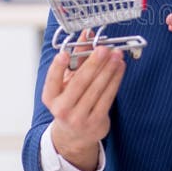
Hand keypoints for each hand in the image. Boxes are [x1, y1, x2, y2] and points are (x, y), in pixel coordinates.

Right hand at [42, 34, 125, 170]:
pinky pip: (108, 97)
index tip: (63, 54)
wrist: (75, 135)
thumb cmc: (70, 102)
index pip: (52, 80)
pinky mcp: (96, 121)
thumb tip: (87, 35)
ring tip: (117, 55)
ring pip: (97, 89)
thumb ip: (76, 58)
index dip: (57, 67)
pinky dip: (115, 80)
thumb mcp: (67, 82)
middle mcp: (62, 109)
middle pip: (80, 82)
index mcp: (50, 97)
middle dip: (93, 63)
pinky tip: (120, 68)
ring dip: (109, 69)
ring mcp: (79, 117)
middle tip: (104, 49)